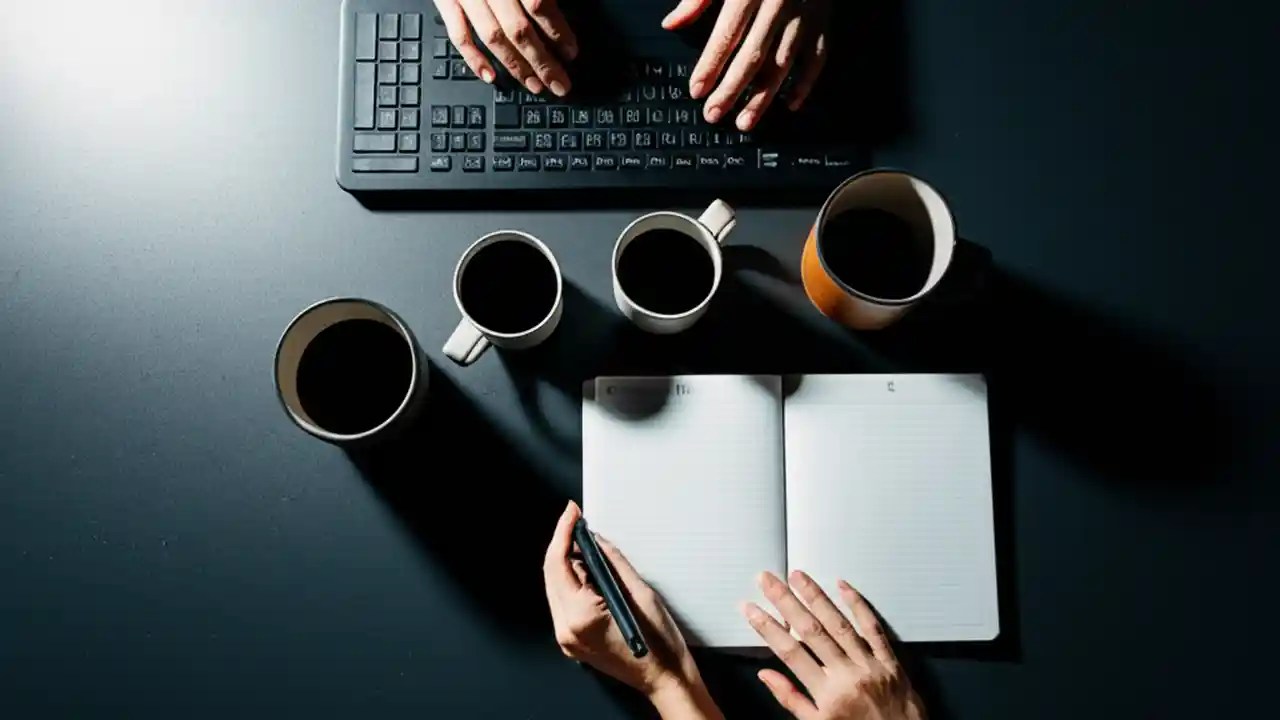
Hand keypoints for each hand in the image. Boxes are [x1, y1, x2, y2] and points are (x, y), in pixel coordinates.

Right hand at [432, 0, 576, 95]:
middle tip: (560, 85)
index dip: (558, 31)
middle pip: (519, 29)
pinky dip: (473, 58)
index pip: (539, 4)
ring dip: (516, 66)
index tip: (571, 52)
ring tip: (536, 85)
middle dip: (543, 62)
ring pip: (493, 37)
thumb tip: (556, 3)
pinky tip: (491, 76)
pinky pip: (458, 33)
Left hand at [544, 502, 722, 718]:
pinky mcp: (573, 641)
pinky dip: (574, 582)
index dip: (563, 533)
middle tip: (577, 521)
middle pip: (552, 574)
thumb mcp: (640, 592)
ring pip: (557, 587)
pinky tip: (588, 570)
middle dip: (562, 544)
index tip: (572, 513)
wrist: (665, 679)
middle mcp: (566, 629)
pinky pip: (566, 602)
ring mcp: (567, 638)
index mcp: (580, 616)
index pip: (559, 564)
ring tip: (586, 543)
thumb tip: (595, 540)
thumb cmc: (659, 643)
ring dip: (567, 563)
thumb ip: (612, 563)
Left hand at [663, 0, 829, 129]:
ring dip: (764, 96)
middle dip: (732, 89)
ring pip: (784, 63)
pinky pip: (818, 56)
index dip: (711, 65)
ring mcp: (804, 14)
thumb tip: (672, 23)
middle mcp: (779, 3)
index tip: (696, 90)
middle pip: (753, 55)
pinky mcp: (824, 19)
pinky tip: (790, 103)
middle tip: (714, 114)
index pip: (727, 35)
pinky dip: (807, 83)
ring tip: (744, 122)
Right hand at [743, 571, 926, 719]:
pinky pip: (874, 628)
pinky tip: (843, 586)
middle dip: (786, 601)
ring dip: (816, 596)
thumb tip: (765, 675)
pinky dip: (859, 605)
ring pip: (839, 624)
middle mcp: (847, 675)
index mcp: (827, 694)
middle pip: (811, 630)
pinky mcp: (890, 661)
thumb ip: (792, 700)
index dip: (767, 628)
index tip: (750, 608)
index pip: (790, 652)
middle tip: (768, 579)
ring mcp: (870, 664)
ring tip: (798, 576)